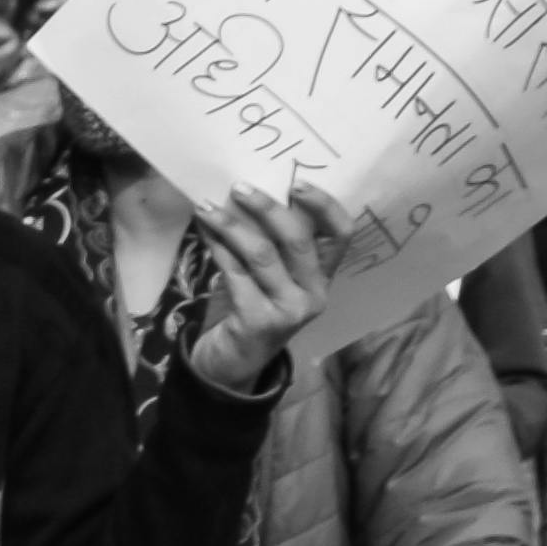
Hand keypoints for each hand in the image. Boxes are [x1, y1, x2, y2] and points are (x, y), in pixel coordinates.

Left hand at [185, 183, 340, 393]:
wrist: (234, 363)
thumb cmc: (253, 309)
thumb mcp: (272, 278)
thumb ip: (274, 245)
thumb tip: (249, 194)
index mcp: (324, 276)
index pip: (342, 234)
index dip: (325, 206)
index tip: (299, 182)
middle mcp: (314, 293)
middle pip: (297, 239)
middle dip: (267, 208)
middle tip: (239, 187)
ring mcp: (289, 310)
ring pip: (261, 254)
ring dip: (231, 225)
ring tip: (208, 206)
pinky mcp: (259, 321)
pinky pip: (235, 273)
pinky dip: (218, 248)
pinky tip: (205, 232)